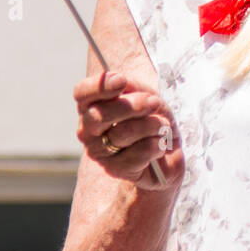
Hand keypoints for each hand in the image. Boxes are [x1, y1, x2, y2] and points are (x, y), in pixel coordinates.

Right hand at [74, 70, 183, 191]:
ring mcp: (99, 151)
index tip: (121, 80)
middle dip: (133, 106)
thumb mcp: (147, 97)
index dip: (100, 86)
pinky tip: (160, 145)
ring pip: (123, 133)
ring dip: (152, 125)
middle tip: (154, 103)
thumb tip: (123, 82)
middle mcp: (88, 130)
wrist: (166, 153)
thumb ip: (133, 88)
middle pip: (100, 115)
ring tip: (163, 126)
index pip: (83, 93)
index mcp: (91, 106)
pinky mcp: (115, 169)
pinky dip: (157, 144)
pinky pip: (140, 152)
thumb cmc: (152, 119)